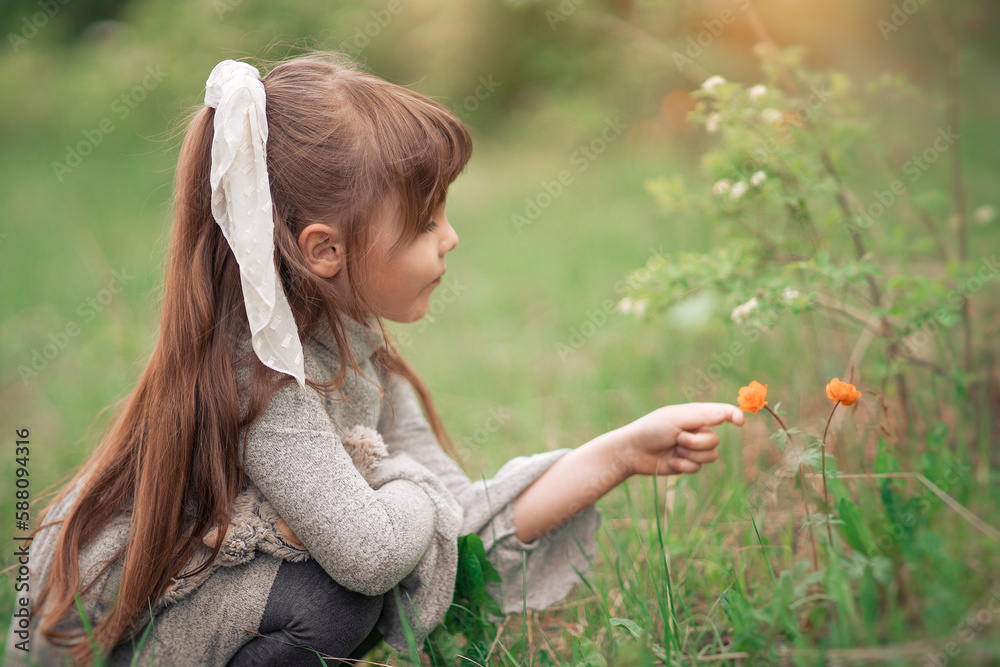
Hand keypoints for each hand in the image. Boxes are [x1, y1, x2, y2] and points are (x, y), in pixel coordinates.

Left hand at [618, 403, 743, 475]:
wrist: (633, 451)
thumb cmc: (652, 429)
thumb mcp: (676, 419)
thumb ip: (702, 416)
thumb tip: (726, 413)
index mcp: (696, 414)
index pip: (722, 412)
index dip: (734, 415)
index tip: (739, 422)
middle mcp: (697, 430)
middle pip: (715, 440)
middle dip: (697, 443)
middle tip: (677, 439)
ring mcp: (693, 448)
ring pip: (711, 456)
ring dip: (691, 455)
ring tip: (673, 449)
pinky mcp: (688, 463)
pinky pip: (698, 468)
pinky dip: (684, 465)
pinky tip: (670, 460)